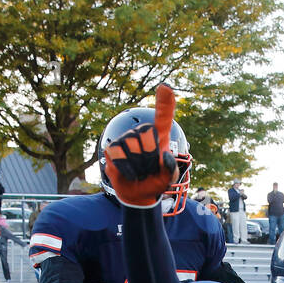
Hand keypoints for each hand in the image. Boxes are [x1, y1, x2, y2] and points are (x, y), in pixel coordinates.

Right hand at [103, 83, 178, 208]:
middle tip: (149, 169)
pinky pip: (118, 154)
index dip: (164, 103)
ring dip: (138, 165)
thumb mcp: (169, 179)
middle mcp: (141, 133)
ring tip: (140, 172)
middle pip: (146, 135)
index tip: (165, 87)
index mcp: (159, 136)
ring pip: (132, 146)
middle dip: (150, 156)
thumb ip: (171, 169)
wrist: (138, 195)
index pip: (163, 117)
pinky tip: (130, 174)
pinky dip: (127, 168)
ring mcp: (125, 139)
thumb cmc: (155, 182)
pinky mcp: (112, 149)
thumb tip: (165, 157)